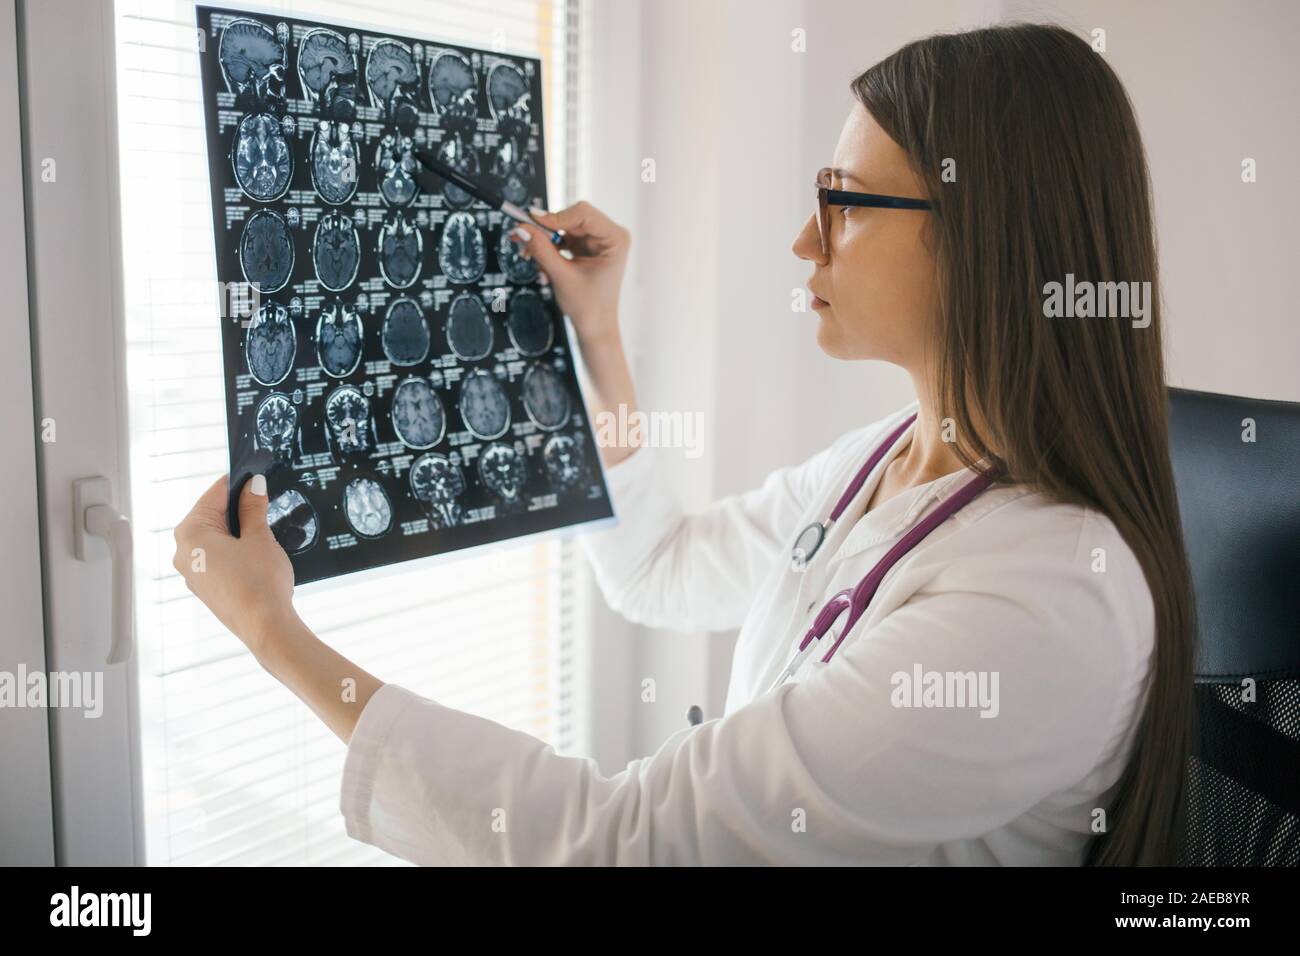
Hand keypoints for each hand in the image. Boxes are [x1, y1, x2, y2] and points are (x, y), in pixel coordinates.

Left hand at [172, 474, 296, 658]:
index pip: (214, 495)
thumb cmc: (259, 582)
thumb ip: (253, 508)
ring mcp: (192, 572)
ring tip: (265, 532)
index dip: (239, 483)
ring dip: (238, 532)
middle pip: (212, 516)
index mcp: (190, 533)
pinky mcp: (205, 587)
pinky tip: (257, 555)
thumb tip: (253, 486)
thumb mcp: (259, 537)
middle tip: (265, 504)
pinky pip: (217, 558)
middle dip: (238, 509)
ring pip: (215, 539)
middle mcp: (183, 552)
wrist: (265, 627)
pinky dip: (235, 551)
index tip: (256, 477)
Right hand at [511, 201, 629, 345]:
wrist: (594, 326)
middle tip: (521, 235)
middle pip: (571, 218)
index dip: (556, 216)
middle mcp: (608, 235)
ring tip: (528, 253)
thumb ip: (542, 250)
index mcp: (615, 239)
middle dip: (545, 229)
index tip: (531, 220)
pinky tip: (537, 258)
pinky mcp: (584, 247)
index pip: (583, 214)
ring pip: (562, 227)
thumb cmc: (590, 307)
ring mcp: (596, 240)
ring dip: (543, 239)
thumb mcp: (562, 276)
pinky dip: (547, 246)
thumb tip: (523, 228)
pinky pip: (561, 237)